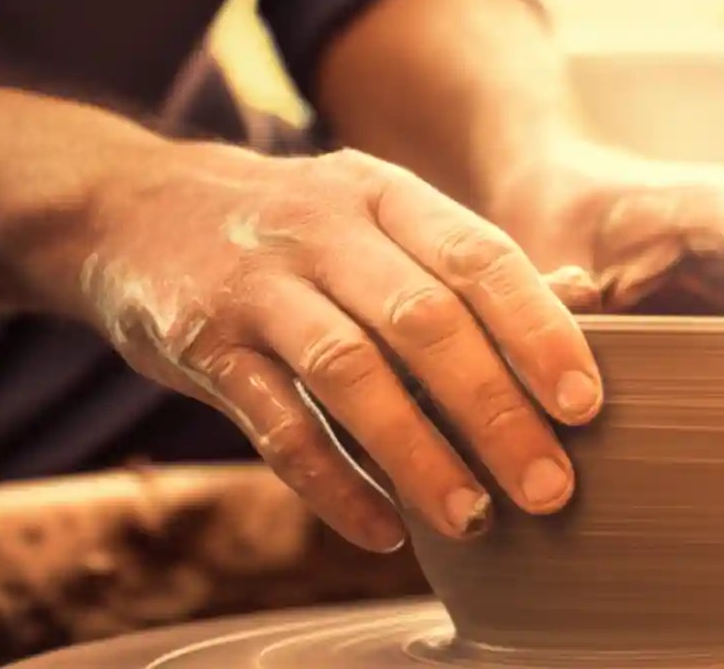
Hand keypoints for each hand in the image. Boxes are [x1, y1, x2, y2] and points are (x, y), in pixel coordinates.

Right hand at [69, 144, 602, 549]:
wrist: (138, 205)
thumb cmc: (301, 229)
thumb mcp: (382, 214)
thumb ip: (471, 259)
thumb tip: (584, 294)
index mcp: (388, 194)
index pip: (480, 258)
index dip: (538, 330)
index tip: (585, 405)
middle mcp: (325, 230)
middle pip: (423, 320)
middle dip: (494, 410)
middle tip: (549, 487)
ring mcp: (258, 286)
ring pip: (349, 373)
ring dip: (419, 455)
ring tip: (475, 519)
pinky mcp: (202, 344)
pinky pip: (274, 425)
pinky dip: (332, 483)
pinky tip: (382, 529)